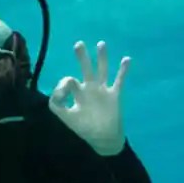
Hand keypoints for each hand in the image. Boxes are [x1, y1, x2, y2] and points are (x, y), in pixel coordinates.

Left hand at [48, 41, 129, 155]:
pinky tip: (126, 59)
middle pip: (86, 69)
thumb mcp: (65, 117)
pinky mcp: (115, 95)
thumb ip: (57, 104)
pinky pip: (119, 80)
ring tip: (100, 43)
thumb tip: (58, 90)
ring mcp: (103, 91)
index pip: (69, 81)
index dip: (63, 84)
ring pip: (102, 70)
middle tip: (78, 43)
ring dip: (102, 58)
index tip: (63, 92)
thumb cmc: (84, 128)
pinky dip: (123, 70)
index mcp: (78, 93)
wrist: (103, 139)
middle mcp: (90, 89)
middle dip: (82, 57)